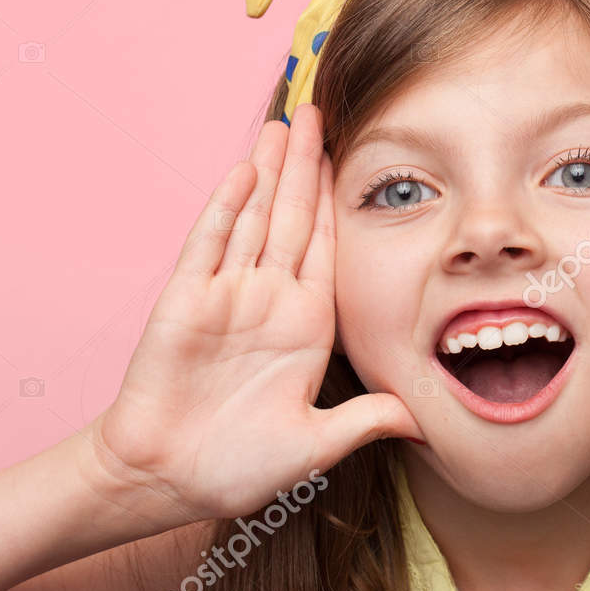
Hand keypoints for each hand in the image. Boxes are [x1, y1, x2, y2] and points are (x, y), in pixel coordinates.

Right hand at [88, 103, 422, 523]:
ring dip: (270, 171)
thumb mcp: (315, 446)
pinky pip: (210, 244)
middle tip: (322, 109)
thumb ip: (364, 422)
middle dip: (307, 165)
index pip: (328, 248)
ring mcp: (225, 296)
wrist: (165, 481)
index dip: (340, 201)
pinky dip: (228, 207)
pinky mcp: (185, 301)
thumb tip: (425, 422)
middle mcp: (268, 301)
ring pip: (254, 218)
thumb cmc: (236, 467)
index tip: (355, 156)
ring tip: (288, 122)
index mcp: (305, 327)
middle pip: (294, 218)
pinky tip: (247, 170)